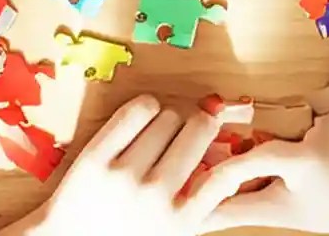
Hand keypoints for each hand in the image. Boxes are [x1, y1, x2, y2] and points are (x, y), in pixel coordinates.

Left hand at [1, 95, 243, 235]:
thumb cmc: (127, 230)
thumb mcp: (171, 230)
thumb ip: (201, 205)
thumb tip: (233, 168)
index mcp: (181, 221)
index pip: (224, 169)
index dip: (220, 145)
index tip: (216, 133)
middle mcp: (157, 196)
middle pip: (198, 129)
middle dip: (197, 123)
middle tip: (187, 126)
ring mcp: (125, 176)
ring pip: (168, 116)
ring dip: (169, 116)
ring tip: (160, 128)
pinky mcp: (96, 158)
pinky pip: (136, 111)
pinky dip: (146, 106)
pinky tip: (145, 113)